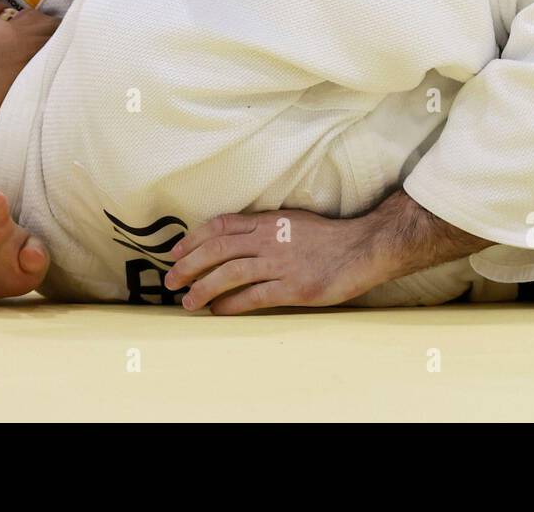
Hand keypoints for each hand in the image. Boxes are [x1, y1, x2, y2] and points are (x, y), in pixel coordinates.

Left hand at [163, 209, 387, 314]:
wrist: (362, 248)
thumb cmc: (328, 237)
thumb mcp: (291, 221)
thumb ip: (264, 228)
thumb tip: (234, 240)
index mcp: (268, 221)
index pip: (221, 226)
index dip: (193, 238)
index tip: (176, 252)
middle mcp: (269, 240)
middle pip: (217, 250)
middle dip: (189, 265)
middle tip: (171, 280)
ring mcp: (281, 264)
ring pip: (230, 274)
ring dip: (204, 288)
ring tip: (188, 301)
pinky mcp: (293, 288)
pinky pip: (254, 297)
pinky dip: (231, 304)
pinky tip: (217, 311)